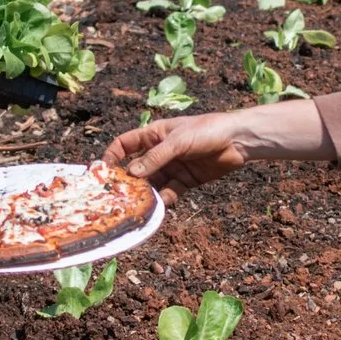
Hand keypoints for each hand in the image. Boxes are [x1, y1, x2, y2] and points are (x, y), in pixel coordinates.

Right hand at [105, 113, 258, 203]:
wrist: (237, 140)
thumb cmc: (206, 131)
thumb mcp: (177, 142)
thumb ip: (155, 158)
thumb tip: (132, 174)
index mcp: (153, 135)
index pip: (125, 145)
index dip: (113, 156)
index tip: (103, 172)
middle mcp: (159, 152)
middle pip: (137, 169)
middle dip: (128, 182)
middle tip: (119, 197)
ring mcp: (172, 167)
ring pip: (152, 183)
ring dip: (145, 194)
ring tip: (137, 207)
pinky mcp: (185, 181)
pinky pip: (169, 193)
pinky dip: (163, 201)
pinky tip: (159, 208)